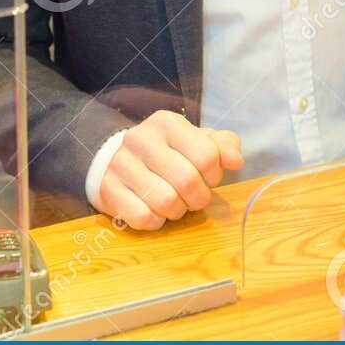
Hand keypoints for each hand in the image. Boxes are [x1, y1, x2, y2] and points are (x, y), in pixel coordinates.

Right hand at [96, 110, 242, 230]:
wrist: (117, 160)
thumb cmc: (167, 152)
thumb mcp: (196, 141)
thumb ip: (223, 146)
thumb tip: (236, 161)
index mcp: (167, 123)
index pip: (207, 156)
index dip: (214, 175)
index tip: (208, 178)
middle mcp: (141, 138)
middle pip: (188, 181)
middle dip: (199, 197)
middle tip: (194, 197)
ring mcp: (121, 164)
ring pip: (166, 202)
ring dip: (178, 211)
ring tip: (175, 204)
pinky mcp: (108, 190)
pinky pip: (143, 218)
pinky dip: (156, 221)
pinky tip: (155, 211)